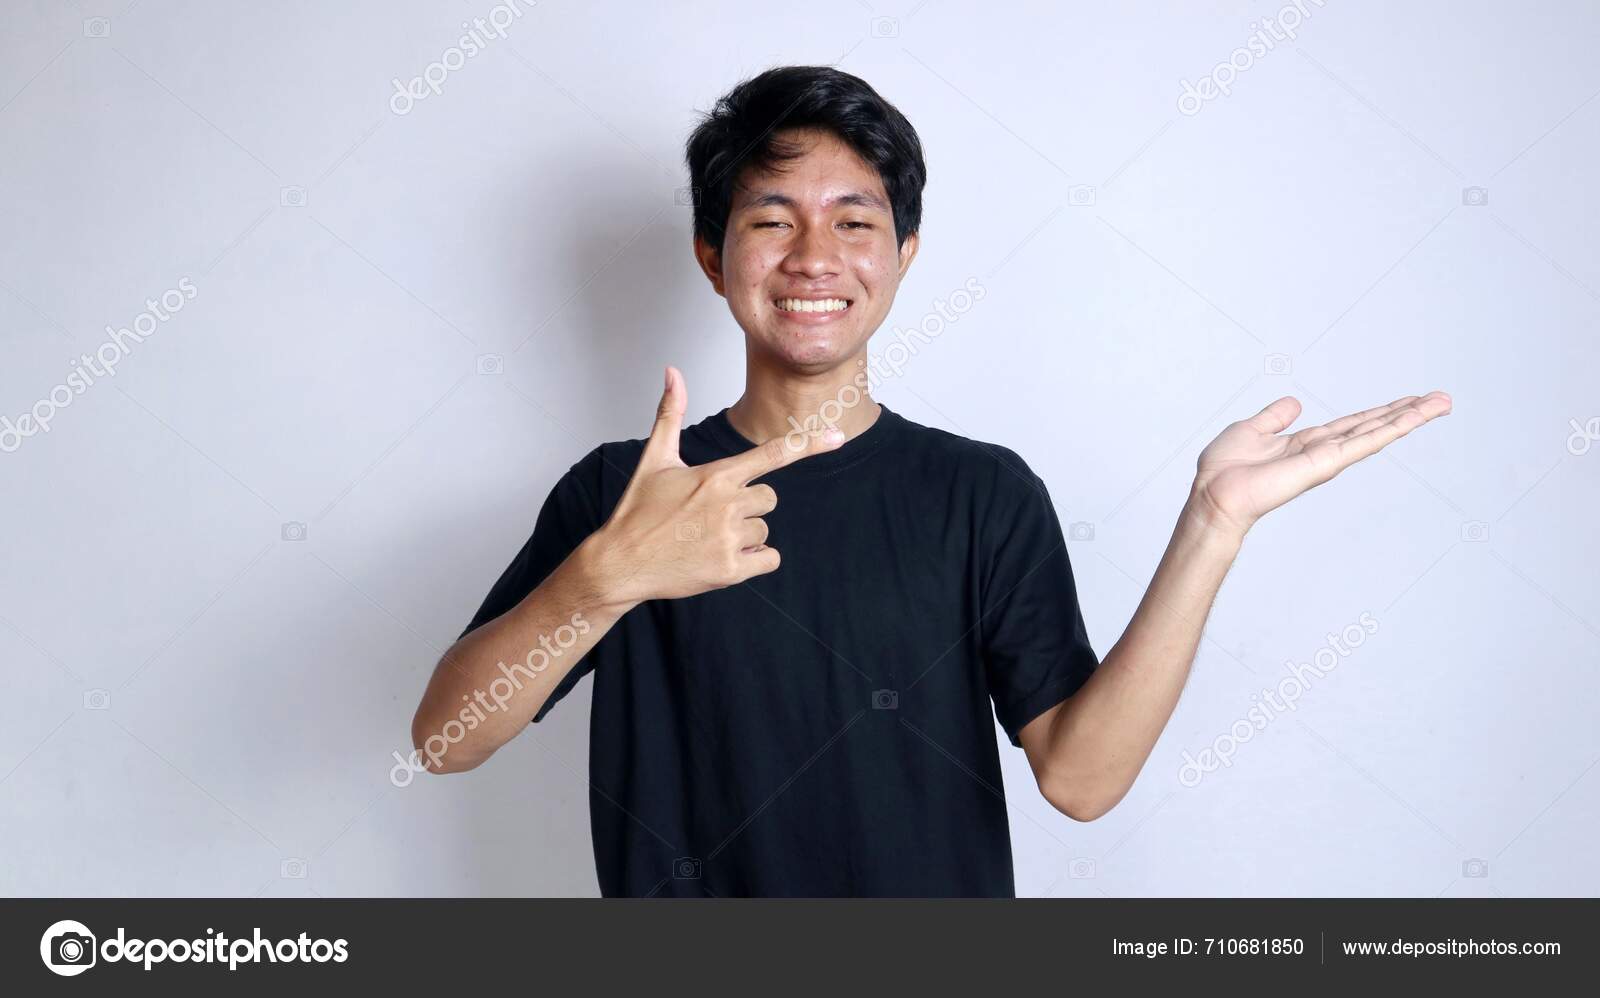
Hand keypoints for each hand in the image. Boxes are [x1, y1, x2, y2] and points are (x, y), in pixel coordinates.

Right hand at [588, 366, 843, 606]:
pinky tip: (721, 557)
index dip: (808, 444)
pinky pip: (768, 558)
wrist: (620, 563)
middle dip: (748, 505)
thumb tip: (672, 371)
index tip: (838, 436)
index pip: (772, 454)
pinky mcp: (730, 570)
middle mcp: (726, 505)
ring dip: (744, 534)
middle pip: (769, 498)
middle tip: (710, 514)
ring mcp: (729, 538)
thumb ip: (670, 413)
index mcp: (715, 475)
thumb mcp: (655, 459)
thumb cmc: (637, 511)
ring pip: (764, 529)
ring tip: (706, 537)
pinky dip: (754, 559)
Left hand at [1189, 390, 1452, 538]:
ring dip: (1411, 417)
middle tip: (1442, 399)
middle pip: (1374, 426)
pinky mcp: (1326, 464)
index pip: (1352, 424)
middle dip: (1407, 413)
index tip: (1409, 401)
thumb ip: (1275, 417)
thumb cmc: (1225, 469)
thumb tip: (1295, 403)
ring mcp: (1328, 458)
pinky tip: (1412, 418)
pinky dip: (1390, 429)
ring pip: (1377, 433)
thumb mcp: (1251, 429)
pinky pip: (1364, 443)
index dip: (1380, 412)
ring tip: (1442, 403)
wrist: (1214, 493)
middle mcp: (1324, 451)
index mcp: (1307, 443)